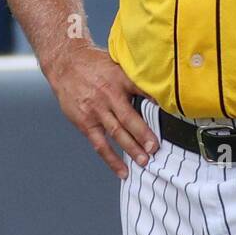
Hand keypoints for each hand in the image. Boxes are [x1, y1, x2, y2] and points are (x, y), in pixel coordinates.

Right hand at [49, 45, 158, 179]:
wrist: (65, 65)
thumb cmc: (94, 64)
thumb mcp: (118, 63)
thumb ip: (135, 78)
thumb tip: (160, 89)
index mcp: (120, 78)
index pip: (142, 90)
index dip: (156, 102)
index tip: (170, 113)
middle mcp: (108, 95)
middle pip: (128, 117)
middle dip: (143, 134)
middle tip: (155, 148)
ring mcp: (96, 110)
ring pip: (116, 133)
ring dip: (131, 149)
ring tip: (144, 161)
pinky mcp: (85, 122)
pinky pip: (100, 144)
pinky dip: (112, 159)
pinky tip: (123, 170)